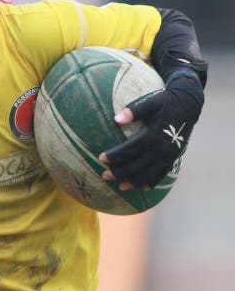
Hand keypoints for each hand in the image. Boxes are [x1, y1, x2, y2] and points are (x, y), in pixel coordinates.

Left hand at [99, 70, 202, 188]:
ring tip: (120, 186)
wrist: (189, 104)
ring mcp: (168, 155)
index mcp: (152, 135)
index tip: (101, 159)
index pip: (129, 149)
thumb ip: (134, 111)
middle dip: (120, 172)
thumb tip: (116, 119)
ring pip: (149, 174)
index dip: (115, 156)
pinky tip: (142, 188)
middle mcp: (161, 148)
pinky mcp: (173, 157)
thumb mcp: (150, 102)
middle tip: (105, 176)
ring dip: (134, 182)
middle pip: (137, 165)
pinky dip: (152, 182)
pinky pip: (162, 174)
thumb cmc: (166, 102)